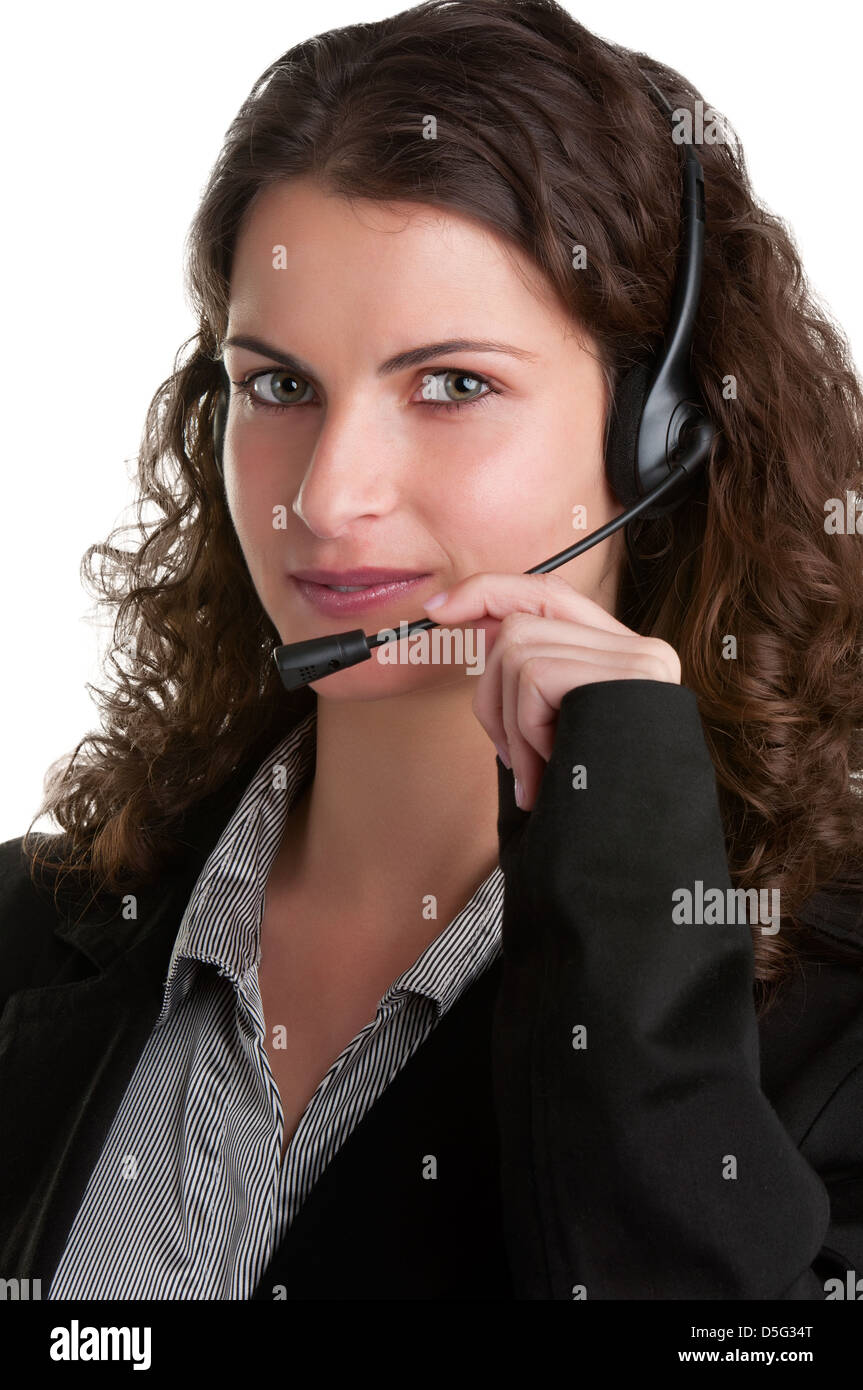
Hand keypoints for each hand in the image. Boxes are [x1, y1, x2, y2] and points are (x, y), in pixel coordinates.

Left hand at [423, 572, 680, 810]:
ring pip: (517, 650)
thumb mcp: (550, 737)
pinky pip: (533, 679)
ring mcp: (639, 659)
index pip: (546, 595)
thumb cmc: (588, 805)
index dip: (486, 592)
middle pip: (518, 625)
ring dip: (509, 724)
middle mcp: (640, 650)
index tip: (437, 608)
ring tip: (537, 773)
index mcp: (623, 659)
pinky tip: (550, 769)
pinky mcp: (631, 673)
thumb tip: (460, 621)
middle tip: (510, 758)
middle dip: (490, 693)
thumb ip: (524, 681)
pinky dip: (524, 730)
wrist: (635, 853)